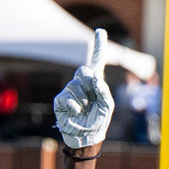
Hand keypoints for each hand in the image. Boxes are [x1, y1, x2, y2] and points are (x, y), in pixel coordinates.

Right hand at [53, 29, 113, 150]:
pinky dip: (74, 106)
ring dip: (83, 100)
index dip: (99, 46)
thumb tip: (96, 78)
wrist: (85, 137)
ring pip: (76, 85)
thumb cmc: (98, 122)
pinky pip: (67, 97)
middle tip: (91, 101)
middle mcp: (82, 83)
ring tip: (84, 111)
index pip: (97, 61)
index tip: (100, 31)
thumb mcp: (107, 107)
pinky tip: (75, 113)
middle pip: (83, 71)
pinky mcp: (60, 100)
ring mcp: (70, 91)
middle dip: (89, 85)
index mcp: (96, 83)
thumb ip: (104, 92)